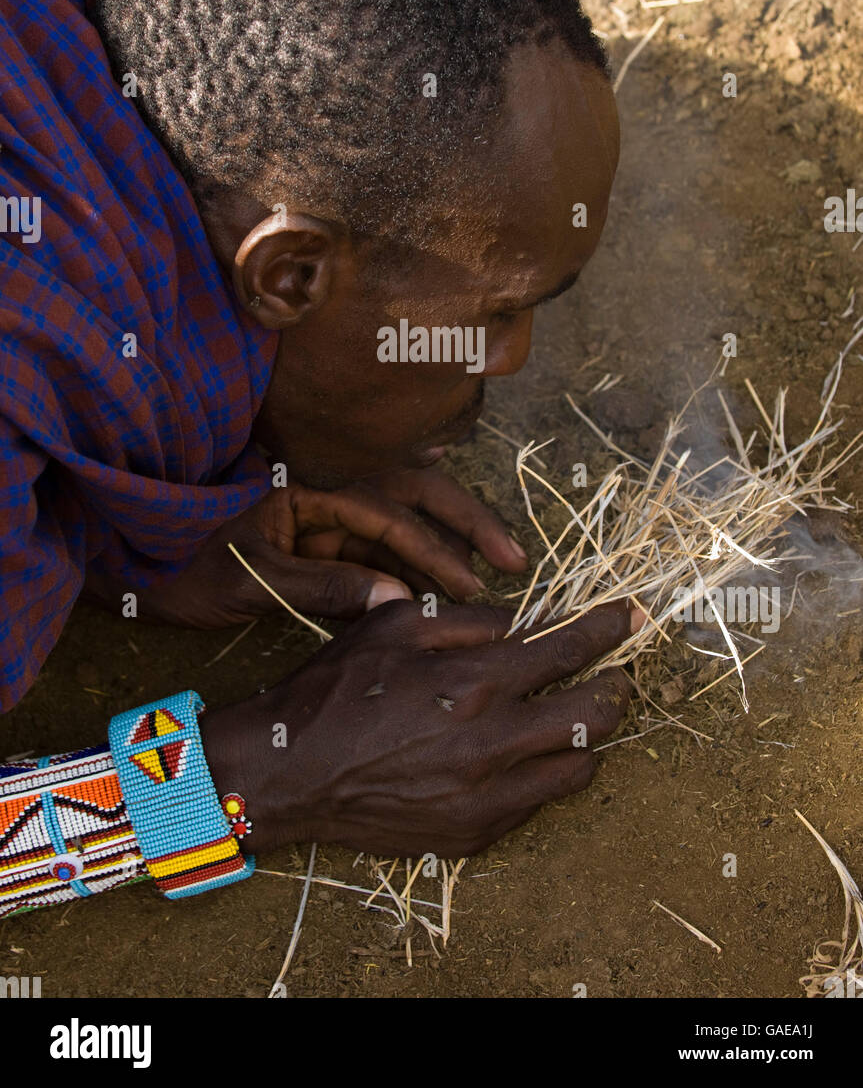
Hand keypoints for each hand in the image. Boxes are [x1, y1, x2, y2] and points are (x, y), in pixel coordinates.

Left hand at [86, 468, 527, 627]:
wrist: (129, 567)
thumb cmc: (181, 565)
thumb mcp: (252, 579)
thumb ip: (326, 588)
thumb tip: (401, 602)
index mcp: (308, 491)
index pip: (389, 513)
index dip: (435, 547)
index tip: (473, 581)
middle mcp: (323, 496)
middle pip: (412, 495)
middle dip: (465, 522)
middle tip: (513, 557)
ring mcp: (321, 521)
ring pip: (400, 526)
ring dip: (445, 548)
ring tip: (489, 577)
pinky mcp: (316, 548)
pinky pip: (375, 554)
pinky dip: (411, 570)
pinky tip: (442, 589)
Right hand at [199, 599, 635, 857]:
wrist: (288, 772)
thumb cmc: (336, 690)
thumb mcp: (395, 624)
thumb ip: (469, 619)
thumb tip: (522, 622)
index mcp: (474, 681)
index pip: (569, 649)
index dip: (608, 628)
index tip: (629, 616)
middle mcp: (491, 743)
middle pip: (596, 714)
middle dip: (615, 685)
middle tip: (611, 673)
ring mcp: (485, 797)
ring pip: (579, 766)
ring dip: (586, 736)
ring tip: (570, 717)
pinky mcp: (473, 833)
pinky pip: (538, 803)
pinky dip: (544, 774)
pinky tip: (522, 755)